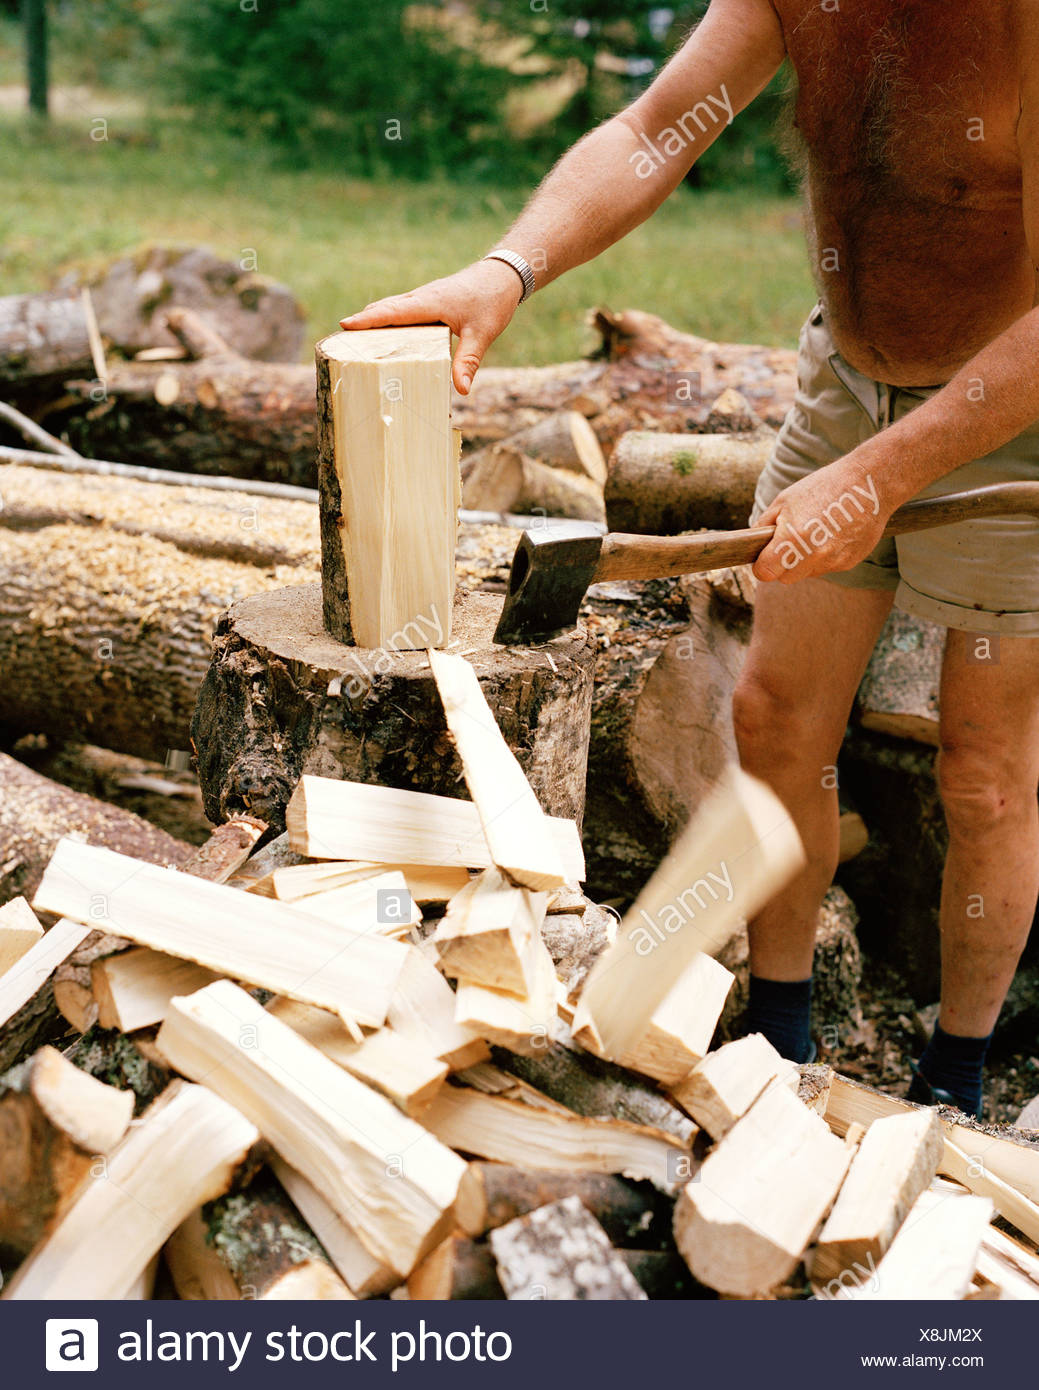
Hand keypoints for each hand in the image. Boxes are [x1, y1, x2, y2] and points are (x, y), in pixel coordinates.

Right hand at [340, 259, 523, 395]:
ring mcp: (424, 297)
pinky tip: (383, 333)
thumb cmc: (492, 301)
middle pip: (384, 308)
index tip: (344, 325)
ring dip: (372, 319)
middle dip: (362, 322)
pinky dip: (387, 318)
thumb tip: (461, 390)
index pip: (392, 311)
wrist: (503, 275)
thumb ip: (468, 362)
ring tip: (351, 338)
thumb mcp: (482, 335)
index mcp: (429, 303)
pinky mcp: (429, 301)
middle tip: (337, 339)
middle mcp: (422, 297)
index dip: (368, 319)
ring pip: (391, 307)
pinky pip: (401, 309)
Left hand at [752, 460, 890, 583]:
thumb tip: (753, 546)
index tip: (764, 557)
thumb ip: (764, 527)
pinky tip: (832, 534)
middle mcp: (814, 555)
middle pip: (785, 578)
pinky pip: (827, 567)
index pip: (766, 573)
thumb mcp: (784, 500)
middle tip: (789, 542)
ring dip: (804, 561)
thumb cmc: (823, 487)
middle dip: (783, 564)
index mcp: (793, 539)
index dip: (762, 566)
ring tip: (815, 532)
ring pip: (807, 573)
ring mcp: (833, 561)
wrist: (869, 484)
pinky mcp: (849, 562)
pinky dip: (824, 556)